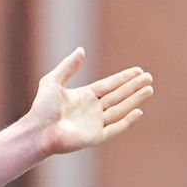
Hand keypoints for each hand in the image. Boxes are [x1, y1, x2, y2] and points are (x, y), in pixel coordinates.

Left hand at [28, 48, 151, 155]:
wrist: (37, 131)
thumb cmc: (41, 108)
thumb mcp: (53, 81)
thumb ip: (68, 66)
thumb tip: (81, 50)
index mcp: (84, 96)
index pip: (109, 85)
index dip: (124, 78)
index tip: (138, 71)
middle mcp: (92, 110)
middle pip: (118, 96)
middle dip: (134, 87)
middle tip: (149, 78)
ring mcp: (94, 123)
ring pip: (120, 109)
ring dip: (135, 99)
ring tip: (149, 89)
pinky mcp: (95, 137)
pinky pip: (115, 128)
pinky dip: (127, 121)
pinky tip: (138, 111)